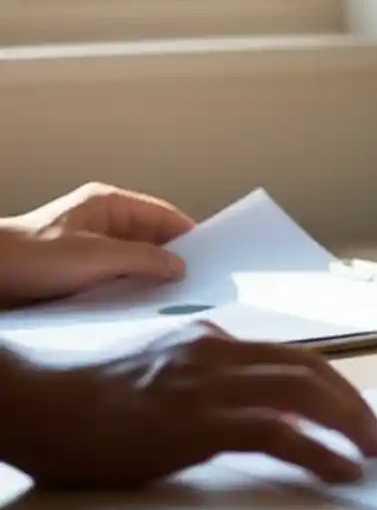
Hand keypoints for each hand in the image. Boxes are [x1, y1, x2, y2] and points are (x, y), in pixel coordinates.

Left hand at [0, 183, 196, 304]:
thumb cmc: (32, 257)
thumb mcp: (98, 257)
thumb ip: (144, 260)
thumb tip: (179, 267)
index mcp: (109, 204)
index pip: (164, 215)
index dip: (189, 235)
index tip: (212, 257)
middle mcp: (101, 220)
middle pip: (152, 238)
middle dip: (171, 259)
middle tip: (196, 281)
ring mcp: (89, 244)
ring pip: (134, 259)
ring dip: (148, 276)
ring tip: (170, 296)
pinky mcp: (78, 268)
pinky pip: (117, 275)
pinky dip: (130, 287)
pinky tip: (139, 304)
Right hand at [0, 322, 376, 487]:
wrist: (34, 399)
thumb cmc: (83, 396)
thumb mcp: (155, 371)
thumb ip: (201, 375)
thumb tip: (243, 399)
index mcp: (208, 340)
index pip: (290, 355)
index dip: (332, 383)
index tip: (353, 410)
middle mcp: (216, 353)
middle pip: (309, 368)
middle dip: (353, 402)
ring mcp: (208, 385)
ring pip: (303, 392)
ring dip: (350, 423)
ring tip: (374, 450)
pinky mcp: (196, 422)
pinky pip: (277, 434)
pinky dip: (319, 452)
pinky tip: (341, 469)